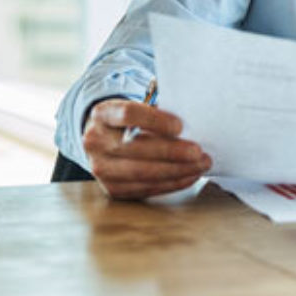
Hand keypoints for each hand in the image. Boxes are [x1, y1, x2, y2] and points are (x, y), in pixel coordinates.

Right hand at [82, 99, 211, 199]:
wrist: (103, 139)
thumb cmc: (130, 121)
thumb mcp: (137, 107)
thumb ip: (158, 113)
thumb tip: (191, 125)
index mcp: (102, 114)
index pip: (128, 115)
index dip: (155, 121)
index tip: (180, 126)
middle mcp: (95, 142)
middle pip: (136, 148)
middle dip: (172, 152)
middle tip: (198, 152)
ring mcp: (101, 168)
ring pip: (142, 173)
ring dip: (177, 171)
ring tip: (200, 165)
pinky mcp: (112, 189)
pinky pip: (146, 188)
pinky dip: (172, 183)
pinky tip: (189, 175)